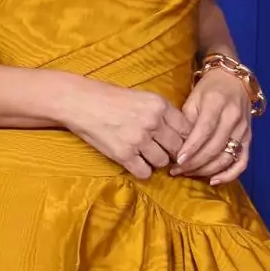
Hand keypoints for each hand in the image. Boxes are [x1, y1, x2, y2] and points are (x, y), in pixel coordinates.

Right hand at [61, 80, 192, 179]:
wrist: (81, 103)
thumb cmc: (112, 99)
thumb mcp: (144, 97)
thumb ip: (164, 113)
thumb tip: (184, 133)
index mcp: (160, 106)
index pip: (187, 130)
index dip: (185, 139)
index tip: (178, 142)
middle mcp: (152, 122)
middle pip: (177, 148)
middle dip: (172, 152)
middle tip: (162, 150)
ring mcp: (138, 140)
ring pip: (162, 162)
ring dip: (156, 161)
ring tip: (145, 154)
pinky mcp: (123, 155)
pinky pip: (145, 172)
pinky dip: (142, 170)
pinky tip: (135, 162)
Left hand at [169, 68, 251, 183]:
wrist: (233, 80)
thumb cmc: (208, 90)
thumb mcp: (193, 98)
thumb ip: (186, 121)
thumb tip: (176, 146)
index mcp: (217, 103)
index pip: (205, 130)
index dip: (191, 148)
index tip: (177, 161)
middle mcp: (233, 117)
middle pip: (215, 148)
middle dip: (194, 163)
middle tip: (176, 170)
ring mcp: (243, 129)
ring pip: (227, 157)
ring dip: (206, 170)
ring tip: (188, 173)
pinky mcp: (249, 138)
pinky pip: (242, 161)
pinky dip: (229, 174)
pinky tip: (214, 181)